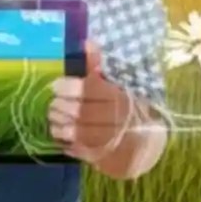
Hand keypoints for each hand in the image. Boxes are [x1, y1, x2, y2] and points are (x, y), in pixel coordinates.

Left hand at [49, 40, 135, 162]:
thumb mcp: (116, 84)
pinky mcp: (111, 159)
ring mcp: (117, 141)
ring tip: (53, 121)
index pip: (94, 90)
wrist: (149, 142)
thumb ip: (99, 66)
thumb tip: (87, 42)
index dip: (72, 88)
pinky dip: (70, 146)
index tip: (55, 86)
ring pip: (82, 134)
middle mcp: (122, 118)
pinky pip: (85, 152)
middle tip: (52, 106)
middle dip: (63, 109)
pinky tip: (61, 139)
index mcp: (124, 96)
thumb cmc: (128, 107)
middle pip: (85, 113)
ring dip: (62, 127)